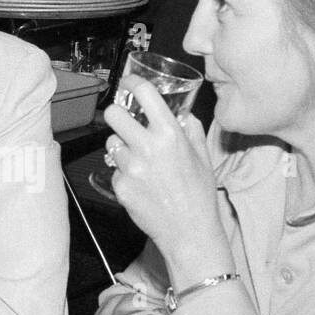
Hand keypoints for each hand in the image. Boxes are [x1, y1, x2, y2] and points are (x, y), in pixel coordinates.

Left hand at [104, 77, 227, 272]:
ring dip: (121, 146)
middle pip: (113, 114)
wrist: (189, 231)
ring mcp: (130, 168)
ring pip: (111, 143)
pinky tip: (140, 183)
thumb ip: (190, 128)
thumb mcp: (203, 155)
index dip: (132, 83)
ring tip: (139, 160)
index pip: (143, 93)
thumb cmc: (199, 194)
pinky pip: (114, 170)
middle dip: (118, 115)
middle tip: (126, 122)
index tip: (128, 84)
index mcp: (170, 134)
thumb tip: (179, 113)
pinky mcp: (120, 187)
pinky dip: (123, 173)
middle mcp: (147, 147)